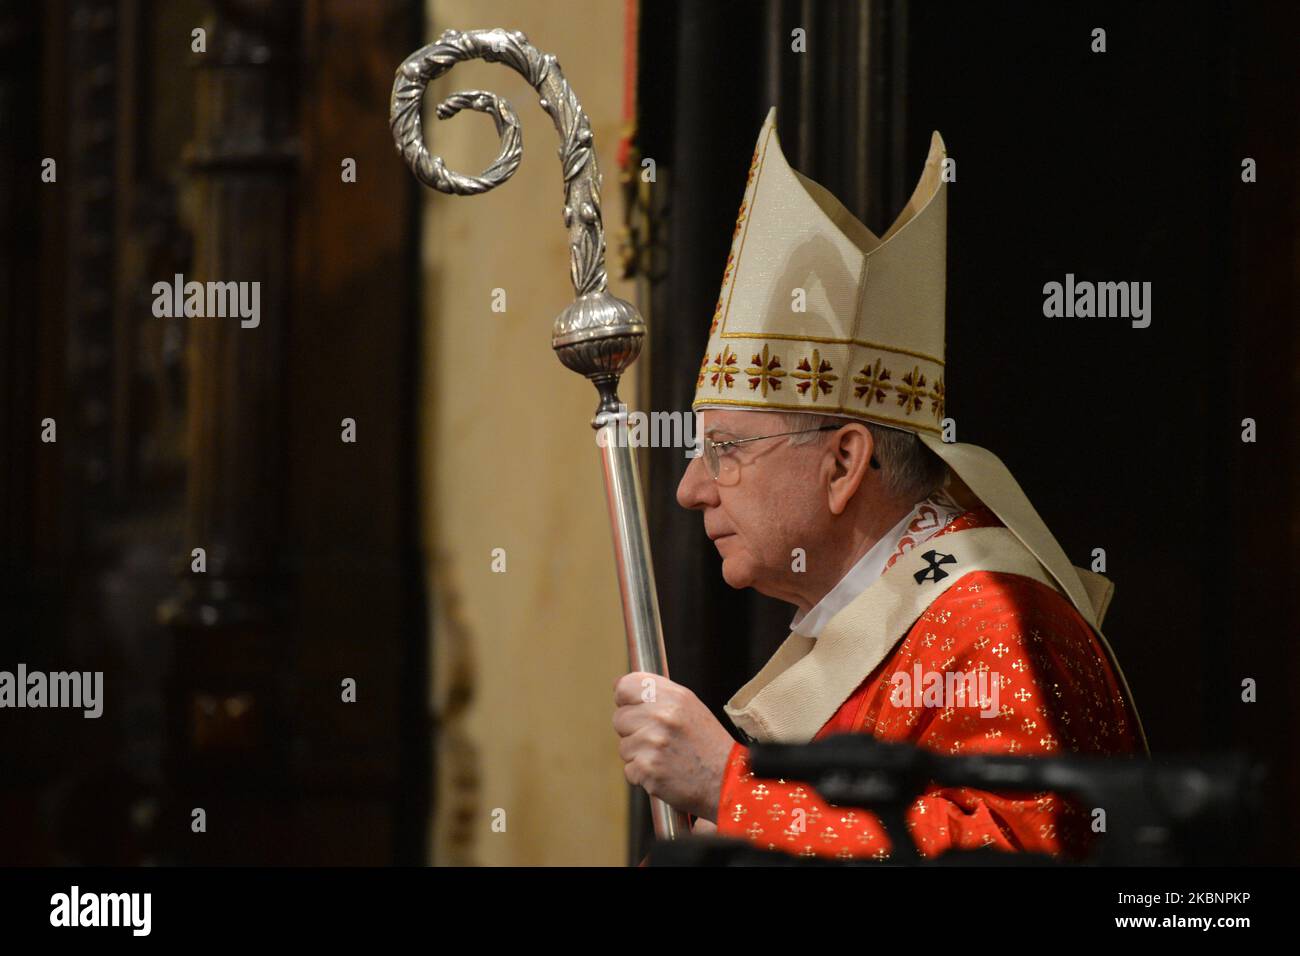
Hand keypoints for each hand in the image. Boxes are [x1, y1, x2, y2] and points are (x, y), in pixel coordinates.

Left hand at [612, 672, 735, 820]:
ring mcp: (653, 743)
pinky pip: (629, 770)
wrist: (726, 780)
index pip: (625, 687)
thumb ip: (657, 694)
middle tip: (659, 740)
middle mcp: (662, 716)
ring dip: (638, 755)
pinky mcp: (648, 769)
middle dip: (633, 731)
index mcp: (673, 697)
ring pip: (623, 746)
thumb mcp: (689, 706)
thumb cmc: (707, 744)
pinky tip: (664, 771)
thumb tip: (619, 686)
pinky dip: (643, 774)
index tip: (632, 708)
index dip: (625, 699)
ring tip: (665, 757)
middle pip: (619, 718)